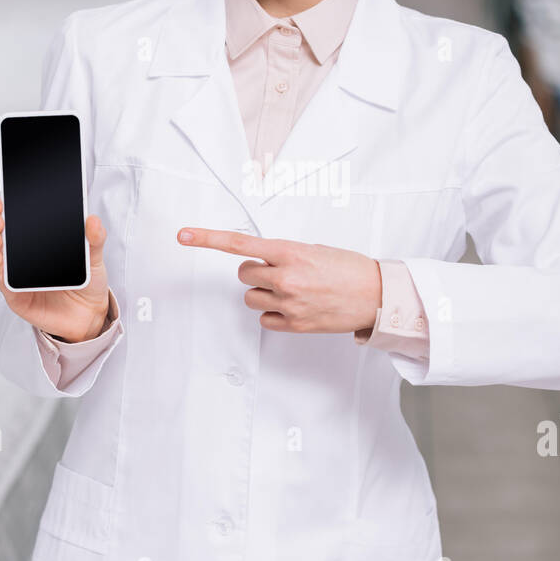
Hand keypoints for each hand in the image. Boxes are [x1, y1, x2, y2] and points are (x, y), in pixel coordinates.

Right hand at [0, 195, 110, 342]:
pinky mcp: (16, 297)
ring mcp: (18, 277)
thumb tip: (93, 219)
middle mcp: (23, 259)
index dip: (7, 210)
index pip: (18, 223)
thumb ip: (94, 240)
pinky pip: (3, 282)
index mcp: (38, 245)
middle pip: (2, 237)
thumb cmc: (88, 284)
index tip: (2, 199)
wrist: (90, 316)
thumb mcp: (94, 259)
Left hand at [177, 227, 380, 333]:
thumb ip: (285, 254)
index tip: (183, 235)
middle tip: (280, 272)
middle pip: (243, 274)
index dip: (207, 239)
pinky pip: (265, 319)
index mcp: (290, 252)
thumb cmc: (349, 268)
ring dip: (264, 293)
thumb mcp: (315, 250)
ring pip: (251, 297)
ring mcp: (288, 303)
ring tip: (292, 291)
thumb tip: (263, 261)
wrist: (376, 295)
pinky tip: (296, 307)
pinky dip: (275, 313)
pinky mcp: (294, 325)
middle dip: (256, 272)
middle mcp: (285, 278)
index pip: (239, 244)